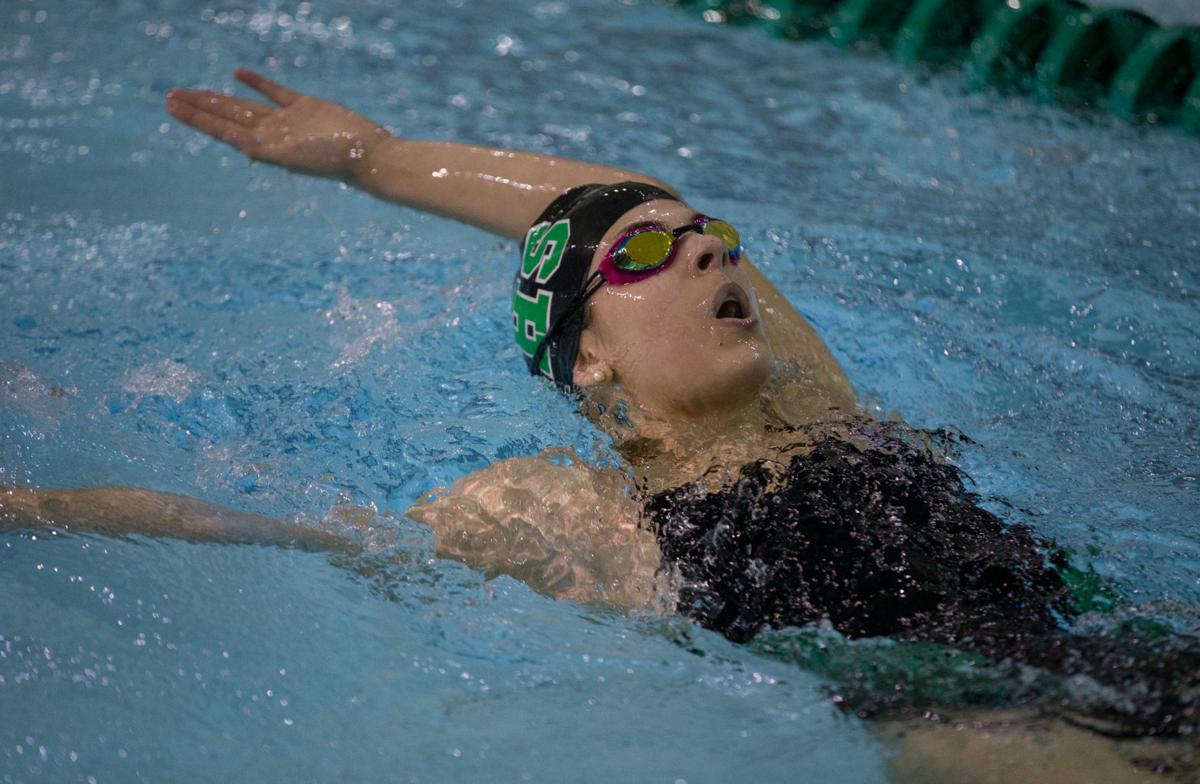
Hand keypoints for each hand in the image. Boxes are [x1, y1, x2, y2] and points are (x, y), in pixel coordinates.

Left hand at [165, 68, 387, 178]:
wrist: (368, 156)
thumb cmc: (334, 160)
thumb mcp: (295, 156)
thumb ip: (268, 149)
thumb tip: (241, 147)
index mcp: (264, 146)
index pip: (221, 127)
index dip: (195, 116)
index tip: (171, 105)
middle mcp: (270, 133)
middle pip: (225, 115)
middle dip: (198, 107)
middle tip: (169, 96)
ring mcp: (286, 121)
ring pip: (244, 104)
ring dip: (218, 98)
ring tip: (193, 91)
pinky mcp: (305, 107)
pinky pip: (274, 92)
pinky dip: (255, 82)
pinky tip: (238, 73)